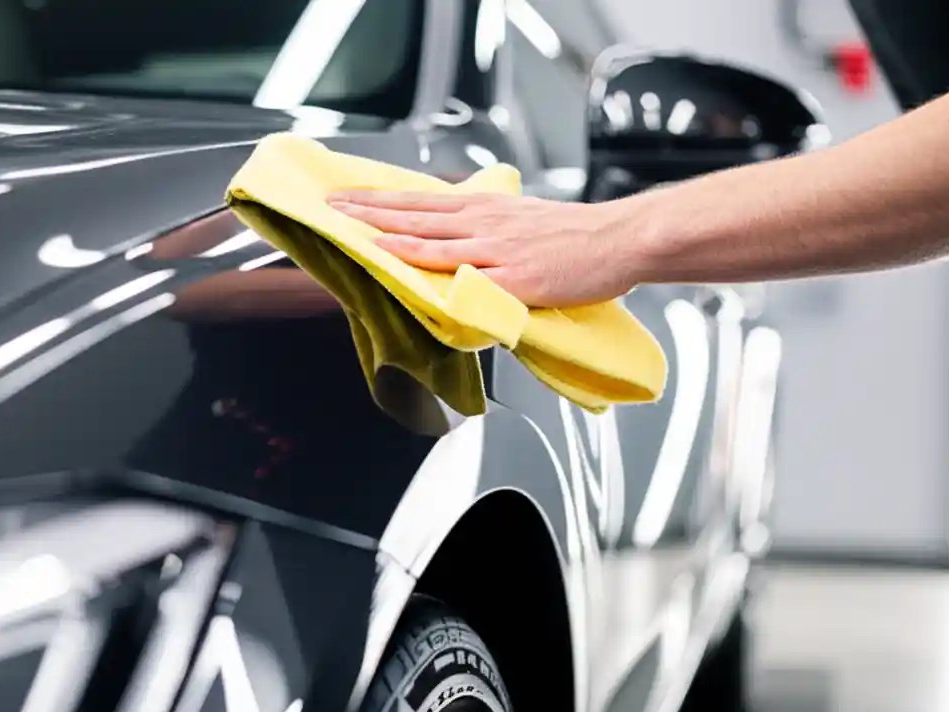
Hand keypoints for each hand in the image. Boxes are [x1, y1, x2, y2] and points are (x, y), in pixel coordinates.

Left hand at [327, 190, 641, 306]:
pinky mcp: (511, 277)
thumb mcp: (523, 222)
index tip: (347, 197)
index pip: (421, 201)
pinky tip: (401, 262)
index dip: (380, 199)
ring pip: (428, 237)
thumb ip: (487, 233)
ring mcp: (495, 249)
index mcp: (486, 209)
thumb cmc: (576, 236)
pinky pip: (459, 271)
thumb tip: (457, 242)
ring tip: (350, 229)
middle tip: (330, 206)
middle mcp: (483, 223)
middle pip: (413, 213)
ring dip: (385, 231)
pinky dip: (426, 264)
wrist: (618, 239)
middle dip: (367, 210)